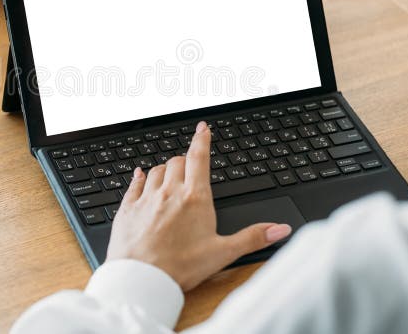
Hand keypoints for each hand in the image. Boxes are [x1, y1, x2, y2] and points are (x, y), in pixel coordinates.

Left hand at [106, 121, 291, 291]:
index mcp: (195, 198)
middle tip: (189, 164)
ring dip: (165, 169)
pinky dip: (140, 177)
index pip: (199, 158)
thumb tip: (279, 229)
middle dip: (185, 160)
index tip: (203, 128)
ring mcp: (147, 199)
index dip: (202, 139)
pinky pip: (134, 184)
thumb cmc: (181, 267)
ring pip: (156, 170)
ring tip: (170, 174)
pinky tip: (140, 175)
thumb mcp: (223, 253)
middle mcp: (170, 192)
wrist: (142, 279)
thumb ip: (252, 238)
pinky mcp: (128, 209)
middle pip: (177, 161)